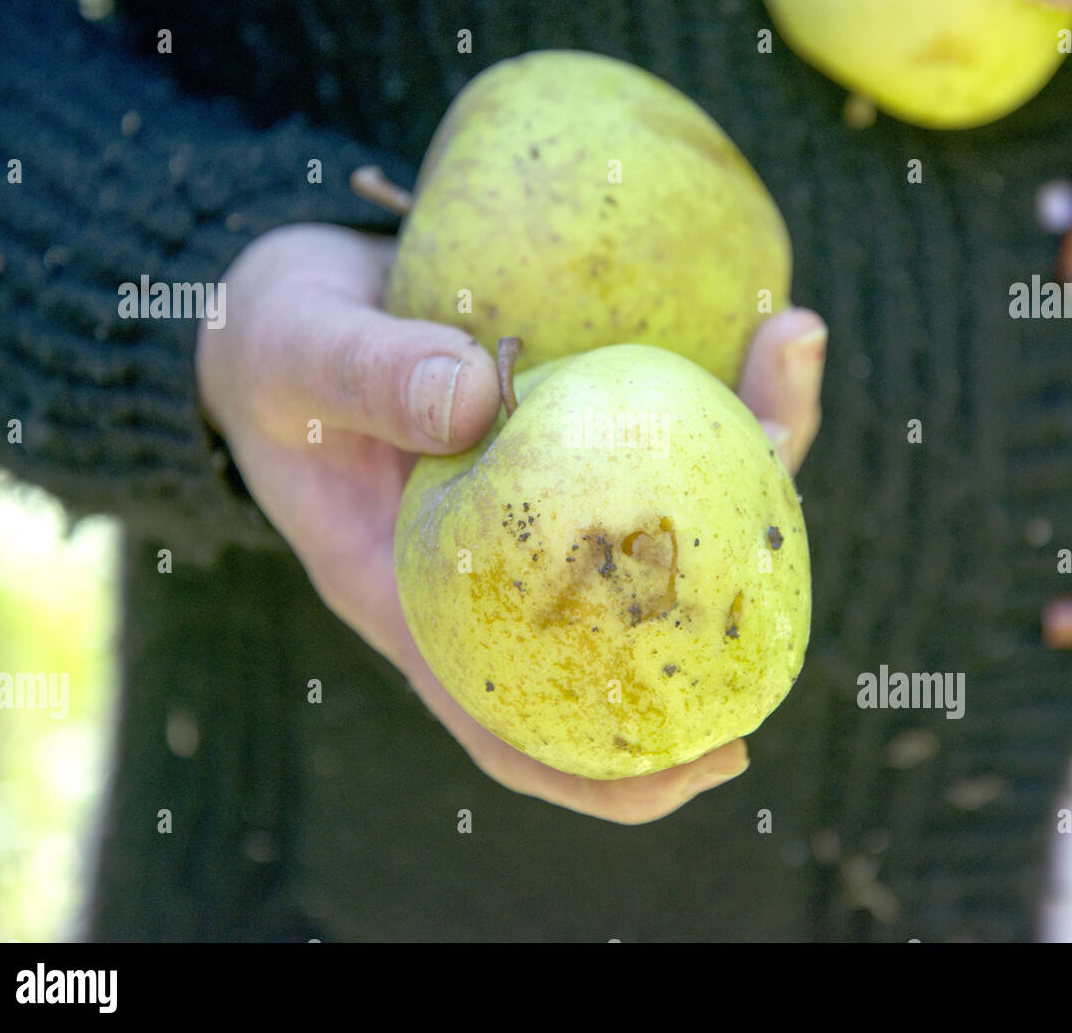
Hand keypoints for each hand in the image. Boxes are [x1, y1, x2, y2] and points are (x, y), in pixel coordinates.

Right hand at [196, 222, 825, 822]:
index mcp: (425, 596)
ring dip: (754, 458)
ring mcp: (552, 498)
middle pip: (628, 625)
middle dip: (724, 625)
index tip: (701, 770)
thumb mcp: (294, 352)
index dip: (605, 774)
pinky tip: (767, 314)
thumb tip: (473, 400)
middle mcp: (508, 565)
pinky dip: (721, 383)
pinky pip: (667, 425)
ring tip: (791, 357)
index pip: (517, 721)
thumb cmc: (278, 350)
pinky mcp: (579, 428)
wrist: (295, 297)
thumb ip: (367, 375)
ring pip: (674, 515)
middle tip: (793, 606)